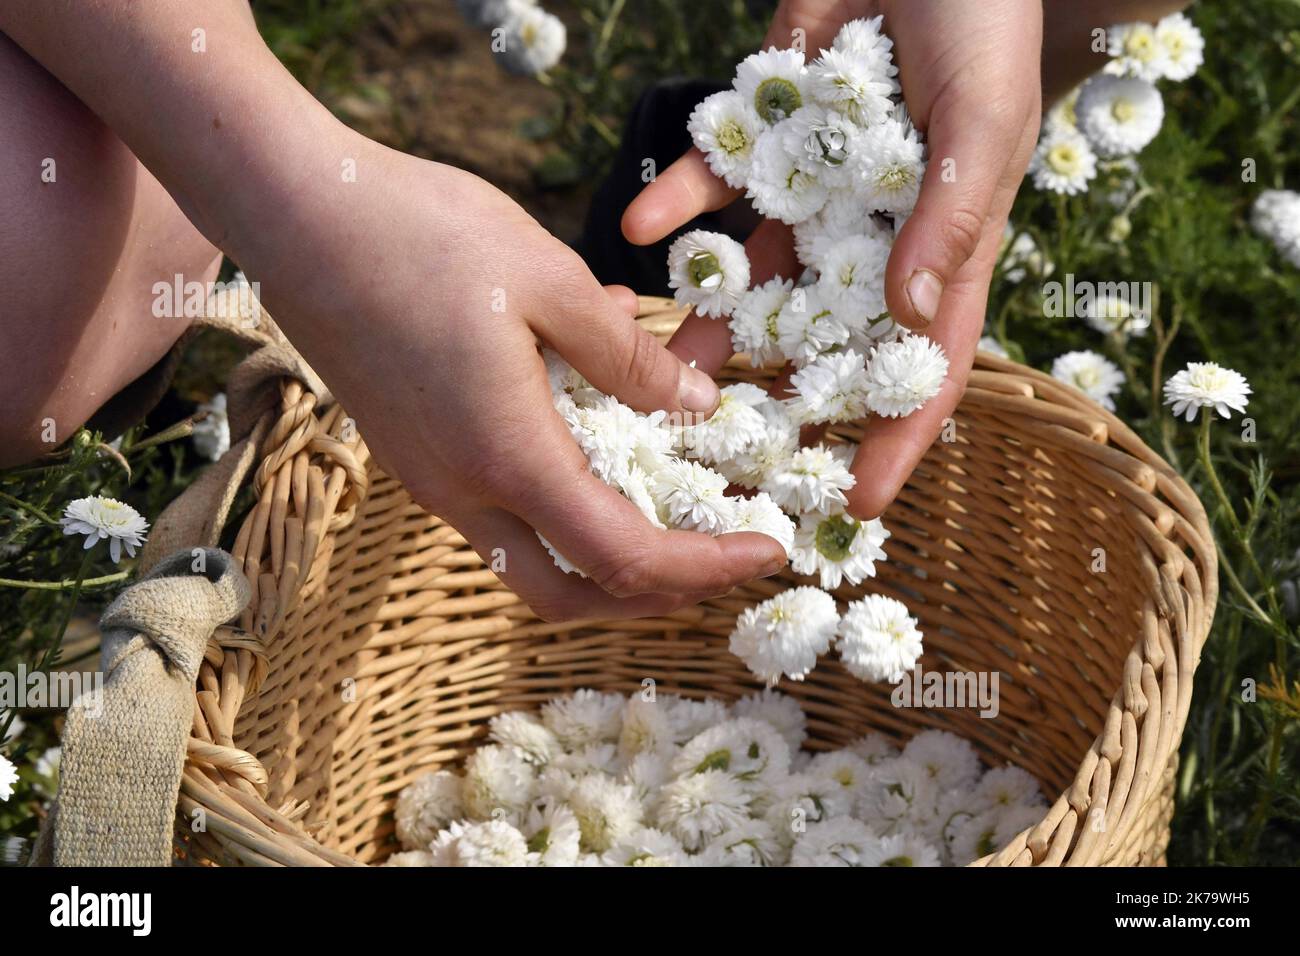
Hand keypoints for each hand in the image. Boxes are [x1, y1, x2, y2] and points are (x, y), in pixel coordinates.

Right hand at [243, 135, 786, 620]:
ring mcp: (429, 479)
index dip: (705, 568)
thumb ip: (629, 358)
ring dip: (605, 556)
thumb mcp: (551, 282)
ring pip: (529, 561)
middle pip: (569, 595)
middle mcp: (463, 491)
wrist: (297, 213)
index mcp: (509, 456)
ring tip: (671, 507)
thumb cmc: (423, 234)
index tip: (767, 549)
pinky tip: (598, 434)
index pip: (625, 559)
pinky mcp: (413, 452)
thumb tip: (696, 406)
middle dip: (652, 594)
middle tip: (715, 555)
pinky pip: (498, 510)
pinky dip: (561, 502)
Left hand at [623, 0, 1042, 517]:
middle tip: (727, 455)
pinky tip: (637, 231)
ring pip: (756, 278)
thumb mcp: (983, 118)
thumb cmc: (981, 20)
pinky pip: (715, 185)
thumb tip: (913, 310)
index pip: (925, 363)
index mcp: (945, 244)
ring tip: (654, 368)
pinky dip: (677, 206)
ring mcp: (816, 192)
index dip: (895, 436)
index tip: (857, 505)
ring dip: (707, 321)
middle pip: (827, 337)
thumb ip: (949, 214)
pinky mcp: (767, 141)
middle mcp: (876, 234)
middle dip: (781, 397)